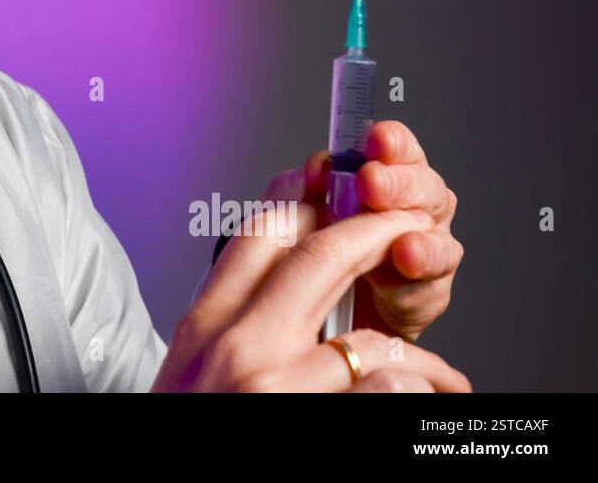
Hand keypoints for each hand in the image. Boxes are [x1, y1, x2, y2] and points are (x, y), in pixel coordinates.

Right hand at [152, 200, 471, 391]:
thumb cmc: (186, 435)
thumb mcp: (186, 370)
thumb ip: (225, 324)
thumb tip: (275, 283)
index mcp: (202, 327)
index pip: (255, 232)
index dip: (304, 196)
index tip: (332, 187)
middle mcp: (236, 345)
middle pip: (317, 253)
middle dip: (374, 230)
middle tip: (405, 225)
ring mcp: (275, 383)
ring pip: (370, 333)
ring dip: (418, 353)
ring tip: (436, 374)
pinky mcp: (312, 419)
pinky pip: (387, 388)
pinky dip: (419, 392)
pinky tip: (426, 402)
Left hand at [297, 121, 461, 341]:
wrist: (314, 318)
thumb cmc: (306, 256)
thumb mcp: (292, 216)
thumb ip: (301, 189)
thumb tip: (315, 168)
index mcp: (381, 178)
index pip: (395, 150)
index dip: (391, 142)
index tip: (376, 138)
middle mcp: (411, 208)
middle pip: (423, 188)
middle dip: (398, 184)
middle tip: (371, 182)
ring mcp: (426, 252)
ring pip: (436, 237)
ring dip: (417, 238)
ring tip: (402, 242)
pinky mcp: (424, 296)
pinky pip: (428, 287)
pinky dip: (416, 278)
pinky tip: (406, 266)